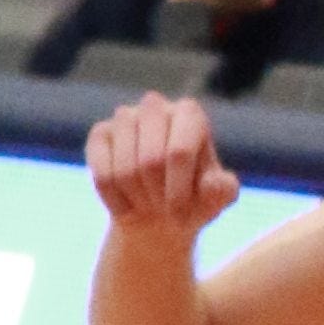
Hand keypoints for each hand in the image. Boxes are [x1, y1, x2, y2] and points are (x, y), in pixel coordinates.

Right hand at [87, 90, 240, 231]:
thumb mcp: (216, 200)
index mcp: (190, 114)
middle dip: (158, 196)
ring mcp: (124, 117)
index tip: (181, 218)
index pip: (178, 152)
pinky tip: (126, 207)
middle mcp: (155, 106)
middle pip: (150, 161)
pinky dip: (115, 201)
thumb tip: (215, 183)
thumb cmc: (194, 200)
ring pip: (124, 170)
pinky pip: (102, 175)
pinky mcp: (100, 134)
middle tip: (166, 211)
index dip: (178, 191)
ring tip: (149, 206)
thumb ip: (223, 191)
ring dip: (138, 199)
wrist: (159, 210)